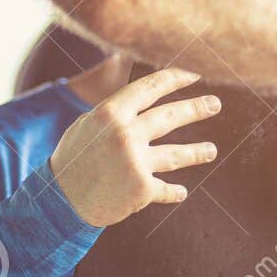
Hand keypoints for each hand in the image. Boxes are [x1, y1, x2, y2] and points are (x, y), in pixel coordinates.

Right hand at [49, 67, 220, 226]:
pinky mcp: (142, 189)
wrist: (60, 200)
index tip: (194, 75)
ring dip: (197, 152)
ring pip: (176, 154)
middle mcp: (126, 135)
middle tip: (215, 104)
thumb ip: (115, 111)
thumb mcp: (87, 125)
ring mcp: (136, 162)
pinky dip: (174, 192)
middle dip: (196, 108)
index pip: (150, 88)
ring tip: (211, 150)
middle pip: (171, 116)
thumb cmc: (72, 158)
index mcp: (111, 113)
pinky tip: (181, 191)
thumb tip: (142, 95)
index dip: (175, 78)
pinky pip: (166, 188)